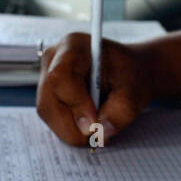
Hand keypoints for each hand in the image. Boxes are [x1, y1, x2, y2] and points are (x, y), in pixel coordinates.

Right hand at [36, 33, 156, 146]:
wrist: (126, 72)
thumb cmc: (130, 75)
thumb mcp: (134, 91)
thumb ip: (120, 112)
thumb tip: (101, 133)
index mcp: (74, 46)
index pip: (61, 77)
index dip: (76, 103)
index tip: (95, 122)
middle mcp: (53, 59)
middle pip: (48, 100)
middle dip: (74, 125)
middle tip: (99, 134)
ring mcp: (45, 77)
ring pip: (48, 114)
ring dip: (73, 130)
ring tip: (98, 127)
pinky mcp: (47, 95)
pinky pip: (52, 119)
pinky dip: (71, 129)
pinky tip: (89, 123)